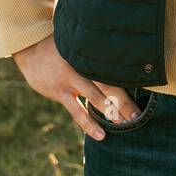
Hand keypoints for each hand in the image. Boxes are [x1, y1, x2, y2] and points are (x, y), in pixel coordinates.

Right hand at [11, 34, 141, 140]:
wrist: (30, 48)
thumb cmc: (59, 44)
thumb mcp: (78, 40)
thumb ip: (95, 49)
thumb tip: (119, 52)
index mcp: (89, 52)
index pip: (113, 67)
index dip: (129, 78)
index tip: (146, 87)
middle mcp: (82, 65)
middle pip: (108, 84)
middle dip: (125, 100)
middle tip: (139, 115)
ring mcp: (70, 80)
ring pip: (95, 98)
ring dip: (111, 112)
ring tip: (126, 125)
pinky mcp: (60, 92)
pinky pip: (77, 110)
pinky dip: (89, 123)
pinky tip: (100, 134)